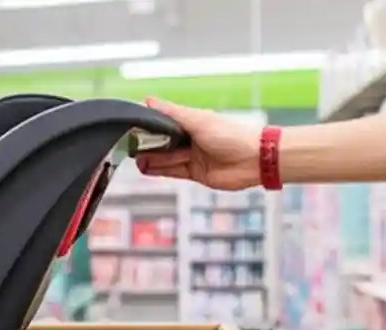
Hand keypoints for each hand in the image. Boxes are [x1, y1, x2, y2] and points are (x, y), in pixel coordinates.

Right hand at [136, 97, 261, 190]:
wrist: (254, 160)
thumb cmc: (232, 136)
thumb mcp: (198, 120)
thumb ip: (172, 113)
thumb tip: (149, 100)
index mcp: (192, 122)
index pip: (165, 123)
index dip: (149, 126)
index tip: (133, 128)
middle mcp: (192, 139)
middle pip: (163, 142)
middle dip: (148, 145)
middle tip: (131, 147)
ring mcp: (193, 156)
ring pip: (166, 158)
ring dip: (151, 159)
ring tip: (136, 160)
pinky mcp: (195, 173)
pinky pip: (173, 171)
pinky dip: (159, 171)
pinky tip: (147, 169)